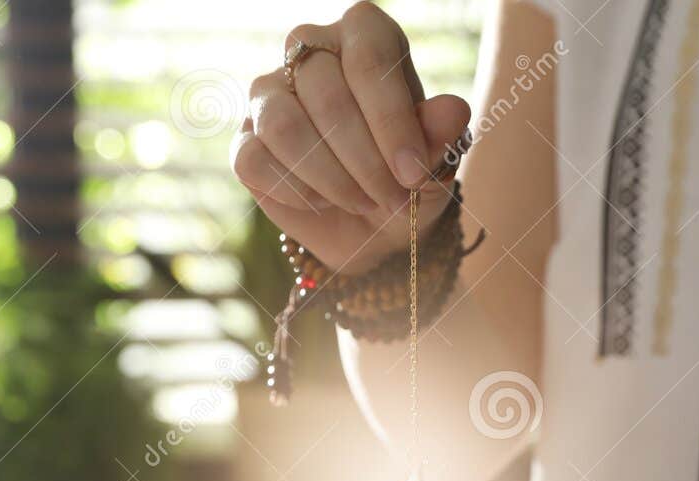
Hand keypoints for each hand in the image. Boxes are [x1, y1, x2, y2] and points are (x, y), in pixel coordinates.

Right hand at [231, 2, 471, 271]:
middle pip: (326, 94)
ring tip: (363, 203)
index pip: (368, 56)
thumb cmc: (405, 179)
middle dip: (366, 161)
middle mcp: (309, 51)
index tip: (414, 173)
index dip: (392, 119)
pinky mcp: (246, 140)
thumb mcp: (434, 165)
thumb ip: (442, 137)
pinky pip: (257, 161)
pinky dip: (297, 193)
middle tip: (395, 199)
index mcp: (363, 35)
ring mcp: (270, 94)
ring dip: (331, 178)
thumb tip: (452, 111)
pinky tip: (322, 202)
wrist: (373, 227)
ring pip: (285, 126)